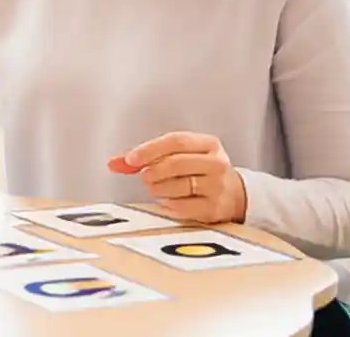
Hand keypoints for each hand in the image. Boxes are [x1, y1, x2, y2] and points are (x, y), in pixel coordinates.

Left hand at [110, 131, 247, 223]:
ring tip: (157, 188)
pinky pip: (181, 207)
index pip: (176, 141)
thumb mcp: (182, 156)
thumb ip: (148, 157)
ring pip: (177, 186)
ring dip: (159, 189)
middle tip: (144, 177)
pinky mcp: (214, 209)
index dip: (150, 149)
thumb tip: (114, 163)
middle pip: (176, 163)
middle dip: (152, 171)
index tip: (130, 159)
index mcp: (209, 143)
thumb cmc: (201, 172)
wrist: (236, 196)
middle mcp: (217, 163)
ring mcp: (218, 187)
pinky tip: (169, 200)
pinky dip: (168, 204)